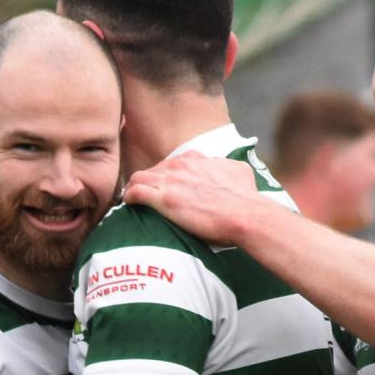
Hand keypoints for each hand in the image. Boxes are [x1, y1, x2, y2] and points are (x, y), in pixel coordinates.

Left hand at [123, 152, 262, 246]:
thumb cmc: (245, 198)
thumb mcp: (238, 171)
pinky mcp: (164, 199)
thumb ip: (226, 166)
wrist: (245, 214)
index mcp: (196, 159)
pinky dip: (129, 197)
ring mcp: (171, 181)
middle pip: (154, 170)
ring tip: (132, 200)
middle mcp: (181, 165)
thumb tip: (225, 168)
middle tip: (148, 196)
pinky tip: (128, 204)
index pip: (173, 163)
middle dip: (149, 182)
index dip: (167, 175)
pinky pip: (135, 192)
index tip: (166, 186)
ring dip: (134, 188)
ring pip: (139, 178)